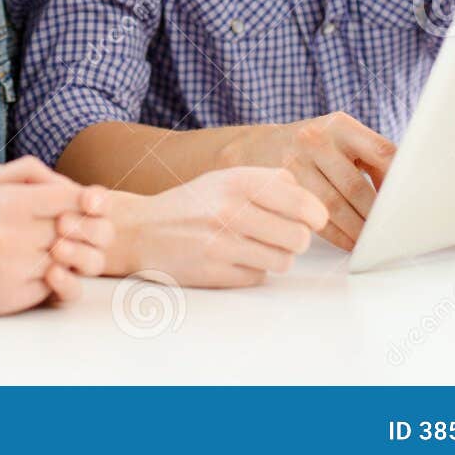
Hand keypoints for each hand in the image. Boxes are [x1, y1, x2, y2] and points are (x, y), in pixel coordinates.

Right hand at [0, 158, 108, 314]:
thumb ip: (28, 172)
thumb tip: (69, 184)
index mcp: (9, 204)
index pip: (70, 198)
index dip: (83, 200)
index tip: (82, 203)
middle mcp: (14, 238)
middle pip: (73, 230)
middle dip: (77, 226)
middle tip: (69, 225)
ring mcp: (14, 272)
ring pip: (67, 261)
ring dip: (65, 254)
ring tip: (51, 246)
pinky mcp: (11, 299)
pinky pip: (51, 288)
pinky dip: (50, 278)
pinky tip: (32, 267)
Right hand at [113, 167, 327, 286]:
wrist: (140, 230)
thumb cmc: (190, 204)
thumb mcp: (225, 178)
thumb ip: (268, 181)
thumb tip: (310, 199)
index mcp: (238, 181)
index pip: (302, 203)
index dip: (315, 215)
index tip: (311, 219)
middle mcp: (230, 210)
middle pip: (299, 237)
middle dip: (297, 240)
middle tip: (284, 236)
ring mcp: (222, 243)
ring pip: (283, 261)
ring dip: (276, 257)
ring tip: (257, 247)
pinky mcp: (215, 272)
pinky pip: (258, 277)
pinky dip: (253, 270)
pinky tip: (234, 258)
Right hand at [222, 112, 396, 250]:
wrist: (258, 145)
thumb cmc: (314, 145)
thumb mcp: (342, 138)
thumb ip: (372, 158)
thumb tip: (404, 192)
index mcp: (340, 124)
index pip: (381, 152)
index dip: (397, 181)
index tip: (407, 203)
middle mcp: (315, 138)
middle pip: (355, 185)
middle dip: (375, 215)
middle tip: (390, 233)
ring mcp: (294, 161)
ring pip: (332, 205)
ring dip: (356, 229)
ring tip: (371, 242)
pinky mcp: (279, 185)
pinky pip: (312, 215)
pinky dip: (335, 233)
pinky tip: (348, 241)